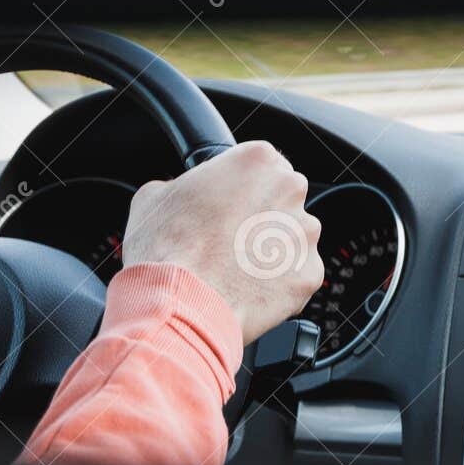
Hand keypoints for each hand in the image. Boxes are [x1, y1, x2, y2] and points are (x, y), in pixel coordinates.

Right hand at [121, 141, 322, 344]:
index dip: (243, 188)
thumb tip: (176, 193)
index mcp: (256, 160)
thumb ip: (178, 186)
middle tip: (231, 239)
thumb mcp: (154, 197)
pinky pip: (298, 275)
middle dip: (263, 216)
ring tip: (237, 269)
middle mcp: (289, 190)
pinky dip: (279, 284)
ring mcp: (304, 233)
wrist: (179, 304)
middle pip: (283, 198)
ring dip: (273, 250)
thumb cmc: (166, 249)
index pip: (262, 165)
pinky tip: (249, 290)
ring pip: (293, 238)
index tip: (230, 205)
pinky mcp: (310, 273)